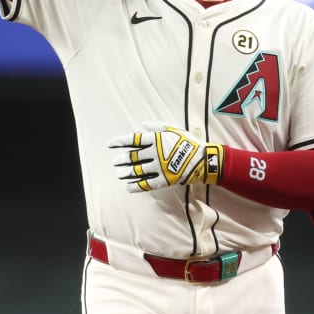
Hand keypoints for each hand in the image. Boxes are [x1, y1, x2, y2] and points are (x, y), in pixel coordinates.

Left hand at [108, 121, 223, 192]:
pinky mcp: (164, 179)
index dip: (119, 142)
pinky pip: (146, 184)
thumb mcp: (173, 129)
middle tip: (115, 163)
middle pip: (132, 157)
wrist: (203, 159)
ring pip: (136, 171)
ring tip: (119, 174)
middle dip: (121, 160)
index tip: (109, 145)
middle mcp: (155, 153)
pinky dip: (136, 186)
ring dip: (125, 173)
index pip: (133, 140)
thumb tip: (141, 125)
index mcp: (156, 139)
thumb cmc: (188, 142)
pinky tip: (128, 187)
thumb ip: (156, 127)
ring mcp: (158, 167)